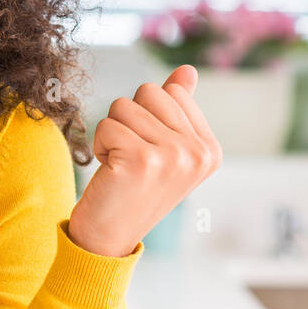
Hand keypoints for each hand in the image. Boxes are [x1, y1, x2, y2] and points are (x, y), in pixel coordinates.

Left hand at [68, 65, 222, 256]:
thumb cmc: (132, 190)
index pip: (172, 91)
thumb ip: (178, 109)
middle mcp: (197, 153)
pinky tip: (108, 172)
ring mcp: (173, 156)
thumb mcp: (164, 149)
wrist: (107, 238)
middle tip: (130, 157)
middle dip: (128, 119)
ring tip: (120, 165)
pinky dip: (98, 145)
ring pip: (123, 106)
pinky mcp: (141, 160)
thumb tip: (188, 70)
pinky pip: (106, 125)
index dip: (147, 115)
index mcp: (209, 149)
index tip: (148, 152)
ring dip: (111, 133)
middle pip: (148, 92)